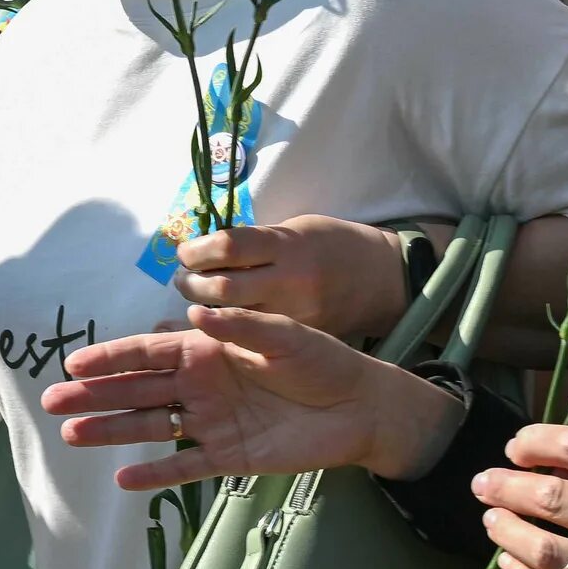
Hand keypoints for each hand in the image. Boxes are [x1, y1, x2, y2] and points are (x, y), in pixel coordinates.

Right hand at [40, 304, 464, 490]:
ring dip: (111, 431)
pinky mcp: (229, 457)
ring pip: (150, 427)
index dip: (110, 358)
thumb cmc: (324, 361)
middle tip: (52, 403)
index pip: (148, 352)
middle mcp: (201, 385)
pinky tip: (122, 479)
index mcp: (208, 350)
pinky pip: (184, 466)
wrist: (362, 409)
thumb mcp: (286, 335)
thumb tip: (194, 315)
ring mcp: (211, 422)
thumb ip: (240, 328)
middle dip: (94, 396)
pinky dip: (154, 473)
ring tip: (71, 436)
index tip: (73, 364)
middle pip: (137, 390)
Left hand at [169, 216, 414, 342]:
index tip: (185, 252)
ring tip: (196, 299)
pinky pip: (252, 336)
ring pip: (231, 318)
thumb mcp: (295, 230)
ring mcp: (294, 315)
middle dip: (191, 283)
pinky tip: (220, 321)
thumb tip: (204, 251)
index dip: (197, 251)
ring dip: (203, 309)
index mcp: (286, 245)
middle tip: (183, 278)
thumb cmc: (333, 245)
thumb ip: (255, 243)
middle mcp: (288, 281)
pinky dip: (229, 329)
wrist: (383, 280)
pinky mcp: (298, 338)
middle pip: (221, 287)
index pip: (227, 246)